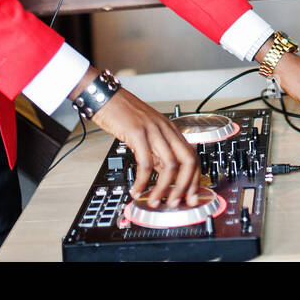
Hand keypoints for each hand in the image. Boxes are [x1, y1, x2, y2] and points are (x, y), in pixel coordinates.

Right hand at [89, 88, 202, 208]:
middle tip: (175, 203)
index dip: (194, 179)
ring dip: (163, 188)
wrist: (106, 97)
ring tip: (154, 201)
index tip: (190, 197)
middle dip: (184, 186)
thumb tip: (163, 175)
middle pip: (188, 161)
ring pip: (170, 164)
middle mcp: (166, 130)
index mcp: (171, 130)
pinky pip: (146, 162)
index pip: (192, 156)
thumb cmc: (124, 114)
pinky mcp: (137, 133)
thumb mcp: (147, 133)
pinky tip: (137, 189)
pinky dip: (143, 180)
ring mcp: (153, 131)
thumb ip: (157, 153)